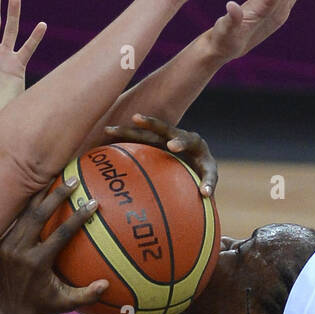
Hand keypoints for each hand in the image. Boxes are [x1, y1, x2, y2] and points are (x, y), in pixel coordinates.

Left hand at [0, 180, 106, 313]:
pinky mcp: (2, 243)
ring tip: (57, 178)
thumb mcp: (67, 305)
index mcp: (36, 263)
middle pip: (38, 215)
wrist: (12, 313)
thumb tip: (107, 284)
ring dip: (41, 195)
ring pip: (25, 212)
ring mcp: (8, 245)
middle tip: (73, 179)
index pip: (60, 234)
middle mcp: (20, 251)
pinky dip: (30, 206)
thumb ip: (87, 295)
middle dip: (56, 195)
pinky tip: (42, 194)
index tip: (93, 204)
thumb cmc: (44, 308)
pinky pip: (18, 219)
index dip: (78, 218)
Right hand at [98, 114, 217, 196]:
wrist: (196, 157)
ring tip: (108, 130)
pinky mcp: (151, 143)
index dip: (180, 142)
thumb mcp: (210, 175)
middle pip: (161, 128)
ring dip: (127, 130)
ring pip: (143, 133)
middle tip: (136, 118)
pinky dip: (121, 141)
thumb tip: (205, 195)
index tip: (172, 146)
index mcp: (192, 141)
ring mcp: (161, 138)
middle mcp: (175, 135)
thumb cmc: (204, 168)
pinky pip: (135, 141)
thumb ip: (209, 182)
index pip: (186, 139)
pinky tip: (104, 144)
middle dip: (149, 123)